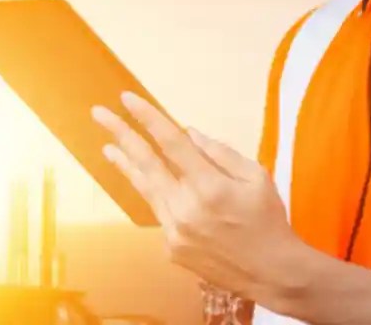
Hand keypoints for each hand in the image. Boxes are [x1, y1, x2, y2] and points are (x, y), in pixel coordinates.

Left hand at [91, 92, 302, 300]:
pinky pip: (161, 213)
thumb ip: (220, 152)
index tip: (128, 98)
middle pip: (146, 163)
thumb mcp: (256, 177)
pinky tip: (157, 186)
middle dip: (121, 134)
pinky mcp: (171, 248)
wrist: (272, 273)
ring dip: (127, 165)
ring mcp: (175, 231)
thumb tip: (188, 134)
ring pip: (145, 189)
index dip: (147, 118)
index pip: (171, 142)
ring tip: (108, 147)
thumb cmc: (268, 219)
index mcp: (210, 186)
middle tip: (99, 113)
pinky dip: (159, 195)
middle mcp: (186, 208)